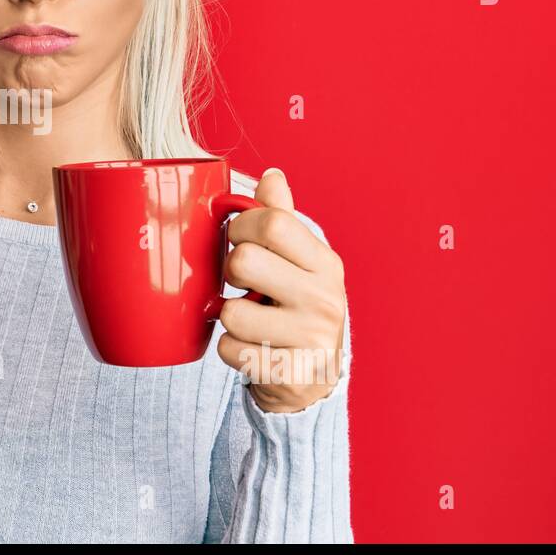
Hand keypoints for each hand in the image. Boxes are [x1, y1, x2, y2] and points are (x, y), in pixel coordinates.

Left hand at [215, 169, 347, 412]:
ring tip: (252, 321)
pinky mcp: (292, 375)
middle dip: (231, 273)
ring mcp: (311, 340)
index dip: (240, 227)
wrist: (312, 378)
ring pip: (231, 312)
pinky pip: (229, 350)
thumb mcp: (298, 260)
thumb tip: (271, 176)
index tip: (238, 240)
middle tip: (243, 285)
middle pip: (244, 261)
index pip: (272, 223)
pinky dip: (230, 350)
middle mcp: (325, 299)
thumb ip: (281, 217)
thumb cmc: (296, 307)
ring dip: (230, 318)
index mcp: (326, 263)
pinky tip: (251, 348)